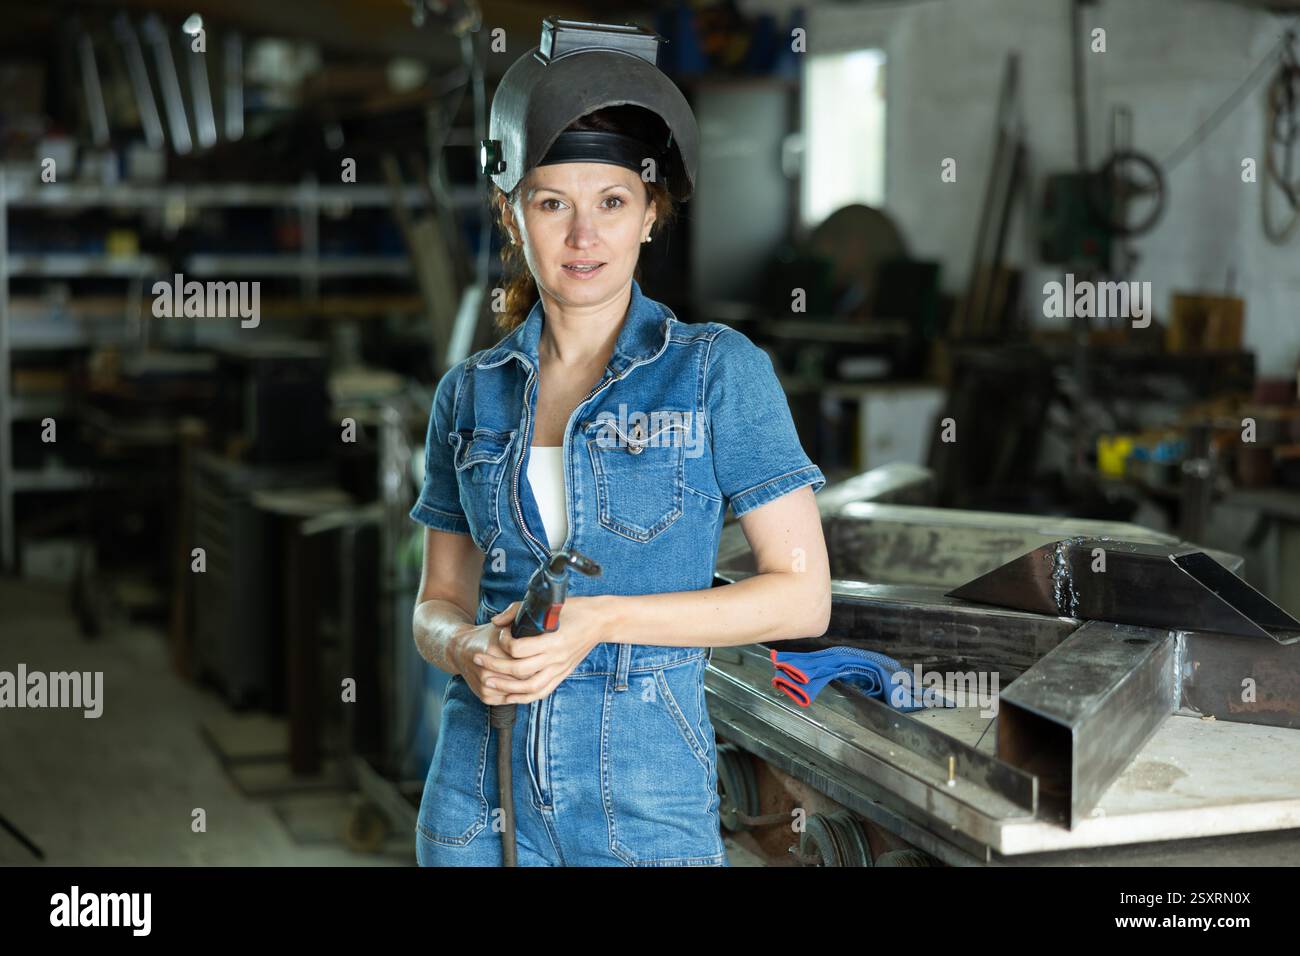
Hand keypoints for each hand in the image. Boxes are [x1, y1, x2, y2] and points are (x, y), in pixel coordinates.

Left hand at [457, 596, 610, 704]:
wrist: (600, 621)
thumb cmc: (575, 609)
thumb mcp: (548, 604)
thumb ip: (518, 610)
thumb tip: (496, 621)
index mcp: (553, 640)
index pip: (520, 649)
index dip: (504, 642)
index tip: (500, 633)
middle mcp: (556, 658)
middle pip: (519, 670)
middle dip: (494, 666)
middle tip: (479, 658)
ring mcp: (559, 669)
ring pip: (528, 688)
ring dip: (505, 686)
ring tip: (487, 681)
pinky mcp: (562, 675)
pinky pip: (540, 692)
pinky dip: (522, 697)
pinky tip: (508, 694)